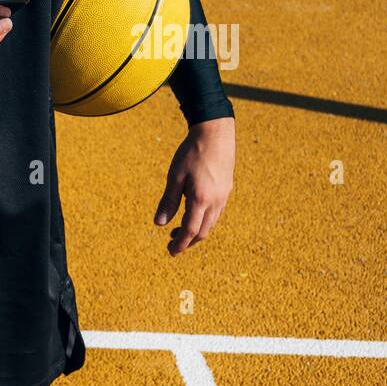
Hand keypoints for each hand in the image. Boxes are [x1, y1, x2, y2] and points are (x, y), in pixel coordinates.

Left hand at [155, 117, 235, 255]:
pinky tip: (194, 216)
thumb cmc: (191, 153)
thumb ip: (168, 201)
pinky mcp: (227, 189)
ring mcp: (224, 196)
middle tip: (173, 246)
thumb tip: (159, 224)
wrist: (215, 134)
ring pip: (212, 223)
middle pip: (203, 231)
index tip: (171, 252)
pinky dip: (205, 221)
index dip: (180, 244)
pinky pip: (217, 213)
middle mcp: (216, 201)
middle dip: (188, 242)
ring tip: (180, 233)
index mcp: (201, 199)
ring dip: (196, 232)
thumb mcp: (174, 177)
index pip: (190, 230)